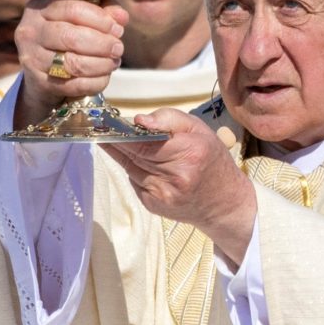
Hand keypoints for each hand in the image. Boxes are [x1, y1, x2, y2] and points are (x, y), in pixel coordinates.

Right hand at [10, 0, 124, 124]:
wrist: (39, 74)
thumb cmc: (64, 37)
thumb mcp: (80, 17)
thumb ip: (102, 11)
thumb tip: (121, 17)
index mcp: (39, 8)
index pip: (73, 9)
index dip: (101, 19)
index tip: (118, 28)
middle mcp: (30, 32)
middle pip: (72, 37)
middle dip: (102, 44)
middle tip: (118, 48)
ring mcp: (32, 59)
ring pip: (73, 63)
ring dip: (101, 64)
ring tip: (114, 62)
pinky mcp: (39, 83)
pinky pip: (74, 85)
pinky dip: (96, 82)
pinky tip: (104, 76)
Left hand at [108, 108, 256, 264]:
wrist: (224, 202)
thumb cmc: (211, 159)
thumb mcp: (199, 130)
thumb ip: (169, 119)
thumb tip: (138, 120)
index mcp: (190, 153)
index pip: (146, 141)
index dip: (124, 131)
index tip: (107, 121)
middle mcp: (176, 177)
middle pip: (135, 153)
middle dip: (116, 139)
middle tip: (99, 126)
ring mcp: (163, 194)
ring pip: (130, 167)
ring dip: (119, 152)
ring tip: (108, 137)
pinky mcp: (153, 205)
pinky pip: (134, 180)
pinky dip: (132, 168)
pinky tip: (134, 159)